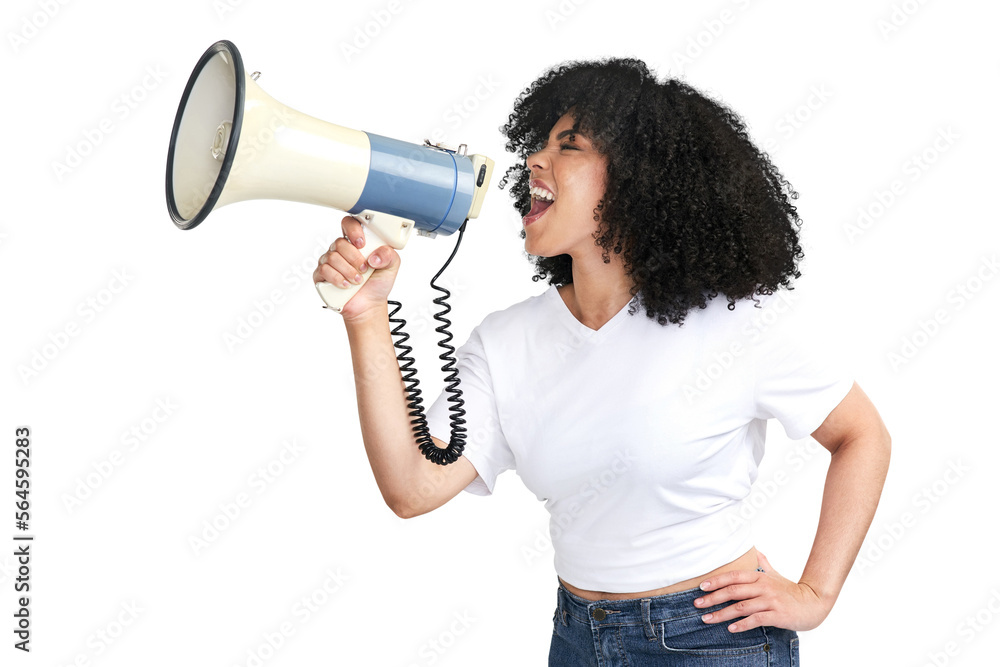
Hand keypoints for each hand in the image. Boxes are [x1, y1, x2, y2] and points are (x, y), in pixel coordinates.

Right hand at [313, 215, 400, 321]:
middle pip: (339, 243)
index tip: (362, 244)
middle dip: (354, 258)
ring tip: (358, 280)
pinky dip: (338, 278)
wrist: (369, 305)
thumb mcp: (392, 266)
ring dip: (348, 271)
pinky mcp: (321, 276)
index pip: (348, 224)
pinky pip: (324, 270)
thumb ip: (389, 254)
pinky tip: (346, 285)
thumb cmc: (377, 283)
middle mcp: (341, 250)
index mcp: (356, 243)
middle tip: (364, 269)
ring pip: (332, 257)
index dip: (353, 230)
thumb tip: (374, 256)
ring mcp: (329, 262)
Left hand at [692, 552, 832, 632]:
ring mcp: (770, 601)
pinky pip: (756, 619)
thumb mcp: (775, 574)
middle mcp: (763, 587)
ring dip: (722, 613)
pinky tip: (731, 628)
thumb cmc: (791, 590)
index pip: (733, 576)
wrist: (814, 603)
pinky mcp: (777, 615)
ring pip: (741, 607)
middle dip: (712, 598)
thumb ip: (763, 563)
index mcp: (760, 577)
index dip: (716, 580)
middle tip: (697, 604)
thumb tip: (755, 549)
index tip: (701, 586)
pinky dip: (742, 624)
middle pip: (733, 591)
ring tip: (707, 619)